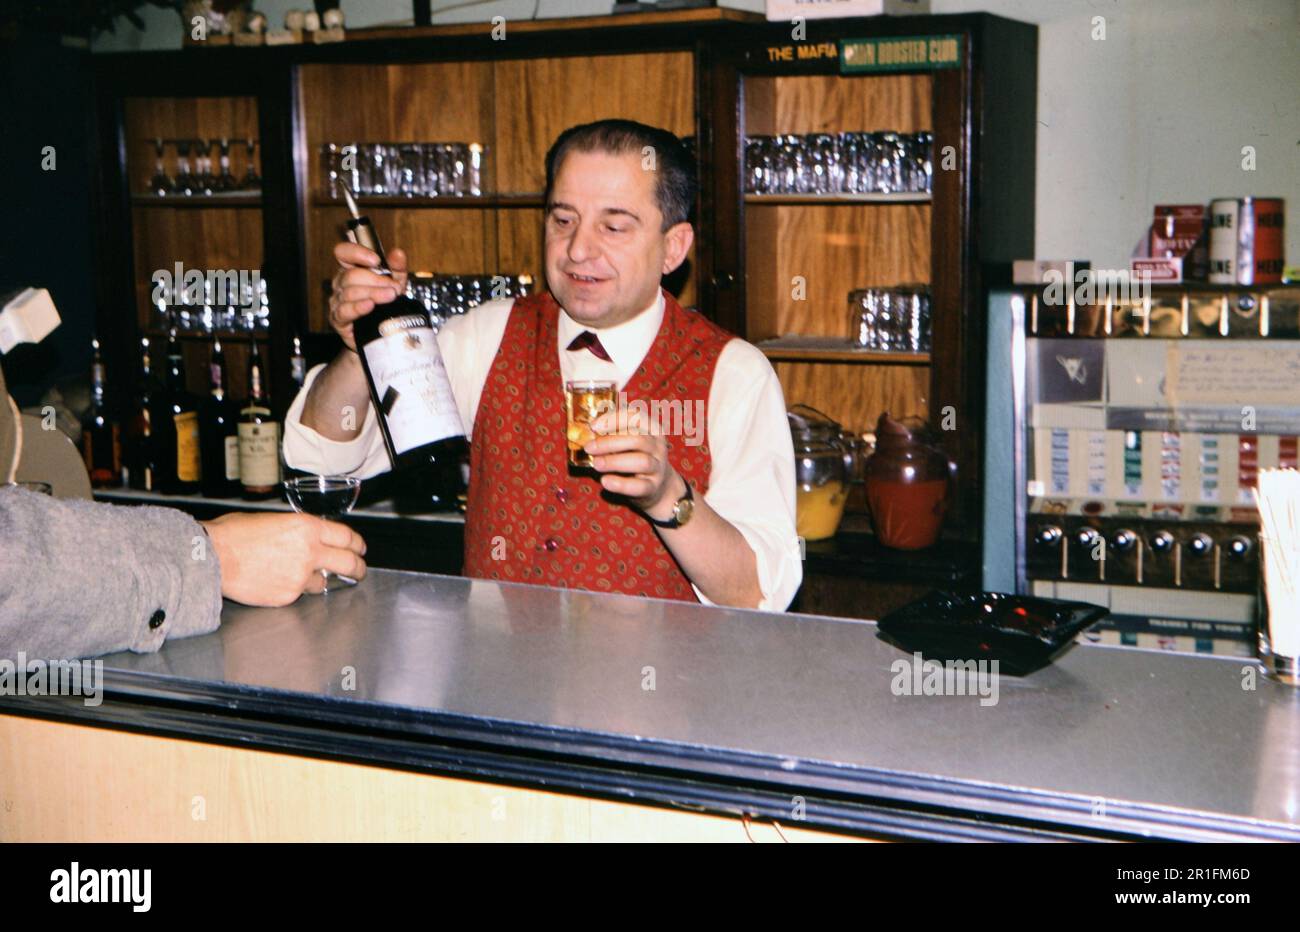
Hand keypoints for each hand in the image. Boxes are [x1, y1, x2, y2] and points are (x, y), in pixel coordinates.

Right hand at [201, 512, 367, 605]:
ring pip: (324, 582)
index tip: (359, 549)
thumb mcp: (272, 520)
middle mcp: (309, 552)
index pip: (347, 537)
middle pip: (349, 562)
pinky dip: (294, 589)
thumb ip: (297, 531)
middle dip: (358, 568)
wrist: (212, 558)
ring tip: (301, 575)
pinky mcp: (288, 595)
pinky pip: (300, 593)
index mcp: (306, 528)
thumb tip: (308, 538)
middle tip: (359, 570)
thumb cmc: (234, 535)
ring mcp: (300, 576)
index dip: (357, 544)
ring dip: (319, 579)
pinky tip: (278, 581)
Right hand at [328, 241, 409, 350]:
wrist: (381, 334)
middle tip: (393, 288)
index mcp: (350, 270)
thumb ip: (397, 268)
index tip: (376, 260)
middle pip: (351, 275)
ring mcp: (337, 301)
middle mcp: (341, 284)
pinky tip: (370, 306)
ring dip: (373, 293)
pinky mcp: (338, 320)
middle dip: (375, 280)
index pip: (343, 253)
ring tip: (390, 297)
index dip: (356, 253)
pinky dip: (358, 308)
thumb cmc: (385, 306)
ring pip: (350, 293)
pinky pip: (345, 311)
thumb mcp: (395, 284)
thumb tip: (398, 253)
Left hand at [584, 409, 684, 520]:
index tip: (593, 426)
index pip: (637, 417)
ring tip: (596, 464)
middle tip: (589, 448)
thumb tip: (587, 434)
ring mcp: (658, 468)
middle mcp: (658, 447)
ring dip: (615, 461)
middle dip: (610, 442)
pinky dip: (621, 484)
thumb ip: (613, 436)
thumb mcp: (629, 444)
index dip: (614, 419)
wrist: (658, 488)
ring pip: (641, 461)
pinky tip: (605, 482)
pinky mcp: (653, 488)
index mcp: (652, 430)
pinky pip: (639, 486)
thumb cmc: (635, 459)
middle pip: (638, 439)